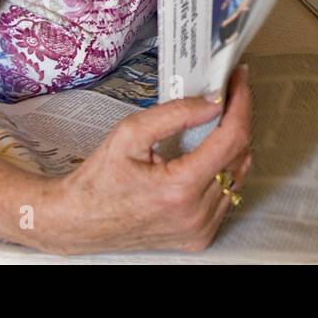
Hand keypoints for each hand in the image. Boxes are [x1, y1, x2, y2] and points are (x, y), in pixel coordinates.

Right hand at [40, 64, 253, 254]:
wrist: (77, 222)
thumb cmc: (98, 181)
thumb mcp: (130, 134)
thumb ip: (175, 114)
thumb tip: (213, 102)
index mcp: (178, 189)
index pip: (231, 138)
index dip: (240, 104)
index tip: (239, 82)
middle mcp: (195, 214)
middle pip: (239, 154)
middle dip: (237, 119)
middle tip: (228, 94)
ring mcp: (199, 229)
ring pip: (237, 175)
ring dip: (233, 145)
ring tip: (217, 122)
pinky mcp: (200, 236)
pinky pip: (227, 195)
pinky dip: (224, 170)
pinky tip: (210, 154)